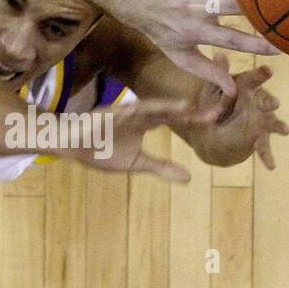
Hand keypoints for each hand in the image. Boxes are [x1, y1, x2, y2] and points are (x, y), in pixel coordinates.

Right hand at [63, 97, 217, 183]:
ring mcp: (126, 112)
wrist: (69, 143)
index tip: (218, 118)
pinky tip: (162, 111)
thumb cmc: (99, 150)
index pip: (175, 118)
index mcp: (145, 121)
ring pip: (155, 109)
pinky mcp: (112, 114)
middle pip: (171, 111)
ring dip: (174, 109)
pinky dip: (149, 110)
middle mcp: (139, 113)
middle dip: (193, 112)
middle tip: (219, 111)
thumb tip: (189, 178)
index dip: (195, 118)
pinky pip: (133, 112)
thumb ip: (161, 167)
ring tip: (195, 109)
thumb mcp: (136, 162)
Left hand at [112, 0, 276, 94]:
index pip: (229, 39)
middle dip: (255, 5)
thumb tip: (232, 91)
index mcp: (196, 30)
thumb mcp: (178, 53)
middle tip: (282, 4)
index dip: (253, 44)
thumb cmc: (159, 27)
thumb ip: (206, 71)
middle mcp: (195, 7)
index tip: (277, 46)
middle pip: (231, 6)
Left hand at [190, 58, 288, 168]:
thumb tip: (220, 54)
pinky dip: (267, 156)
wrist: (215, 126)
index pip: (253, 78)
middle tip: (273, 103)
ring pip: (270, 122)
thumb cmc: (216, 100)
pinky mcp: (260, 137)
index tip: (268, 70)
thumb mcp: (212, 88)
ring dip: (276, 125)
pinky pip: (263, 147)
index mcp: (245, 87)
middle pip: (265, 100)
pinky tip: (271, 166)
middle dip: (269, 102)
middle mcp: (257, 102)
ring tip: (284, 130)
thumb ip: (217, 75)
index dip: (261, 74)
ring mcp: (261, 120)